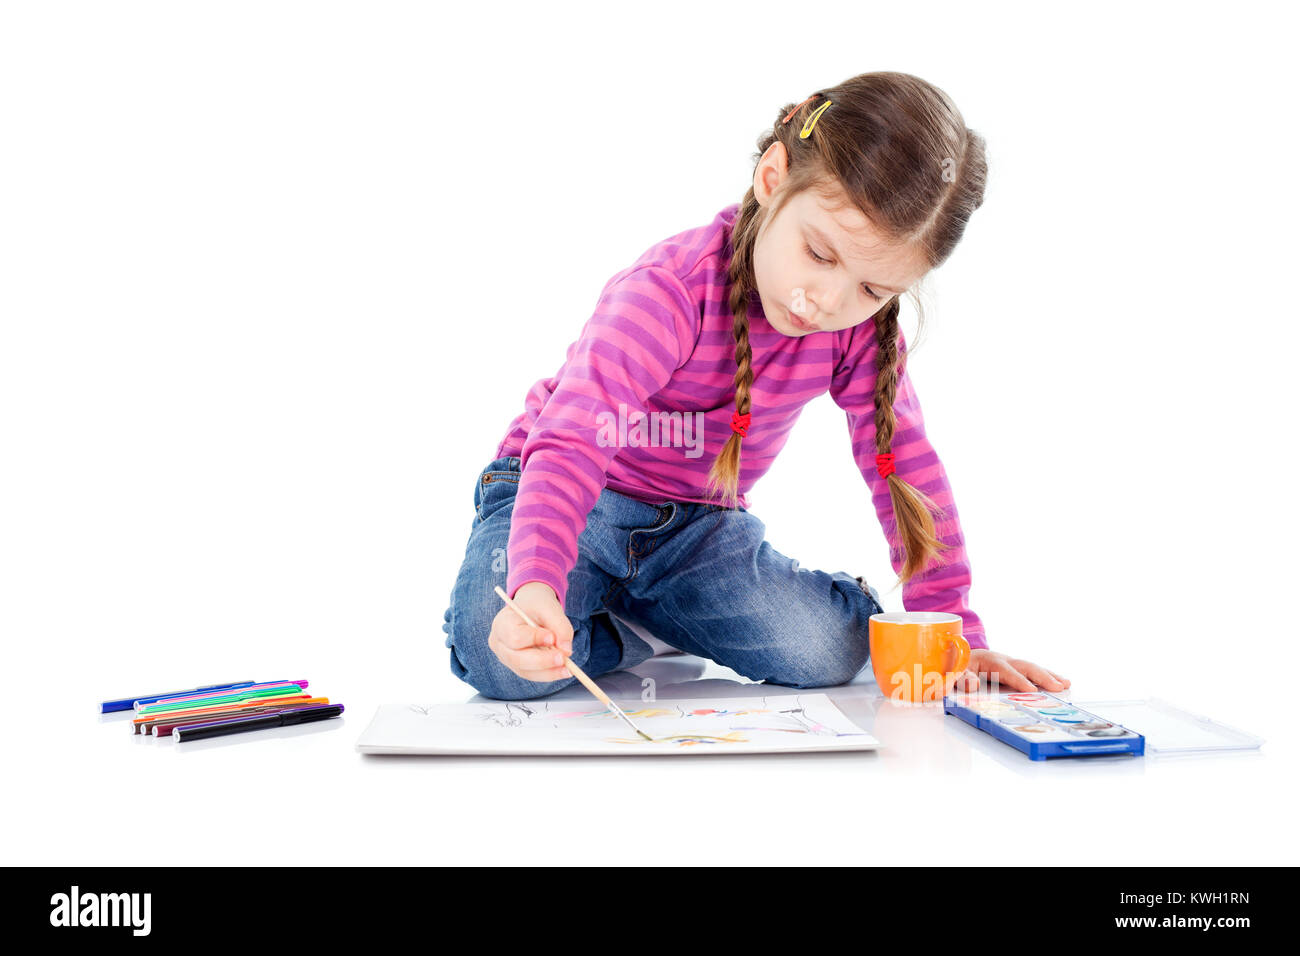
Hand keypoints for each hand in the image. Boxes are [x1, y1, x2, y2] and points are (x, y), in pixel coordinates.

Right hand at [489, 582, 574, 682]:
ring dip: (548, 671)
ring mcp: (506, 658)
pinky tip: (564, 671)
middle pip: (517, 659)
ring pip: (525, 671)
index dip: (533, 639)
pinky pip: (532, 675)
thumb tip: (566, 651)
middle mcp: (499, 644)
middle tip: (563, 658)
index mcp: (502, 623)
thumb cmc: (537, 606)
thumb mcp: (550, 608)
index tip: (552, 637)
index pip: (514, 636)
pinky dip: (549, 674)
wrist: (531, 610)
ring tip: (568, 668)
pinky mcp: (517, 667)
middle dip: (542, 661)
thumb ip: (560, 626)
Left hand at [953, 648, 1069, 693]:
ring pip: (1032, 667)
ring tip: (1066, 684)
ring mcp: (1011, 662)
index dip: (1019, 680)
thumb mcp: (954, 672)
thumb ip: (962, 678)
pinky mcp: (1015, 667)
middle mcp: (1003, 659)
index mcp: (989, 660)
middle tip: (1059, 687)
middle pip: (1025, 666)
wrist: (957, 654)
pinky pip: (1032, 671)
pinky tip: (1062, 682)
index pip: (1006, 671)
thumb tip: (973, 685)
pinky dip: (1047, 676)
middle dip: (1042, 677)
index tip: (1032, 691)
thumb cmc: (957, 665)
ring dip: (1050, 675)